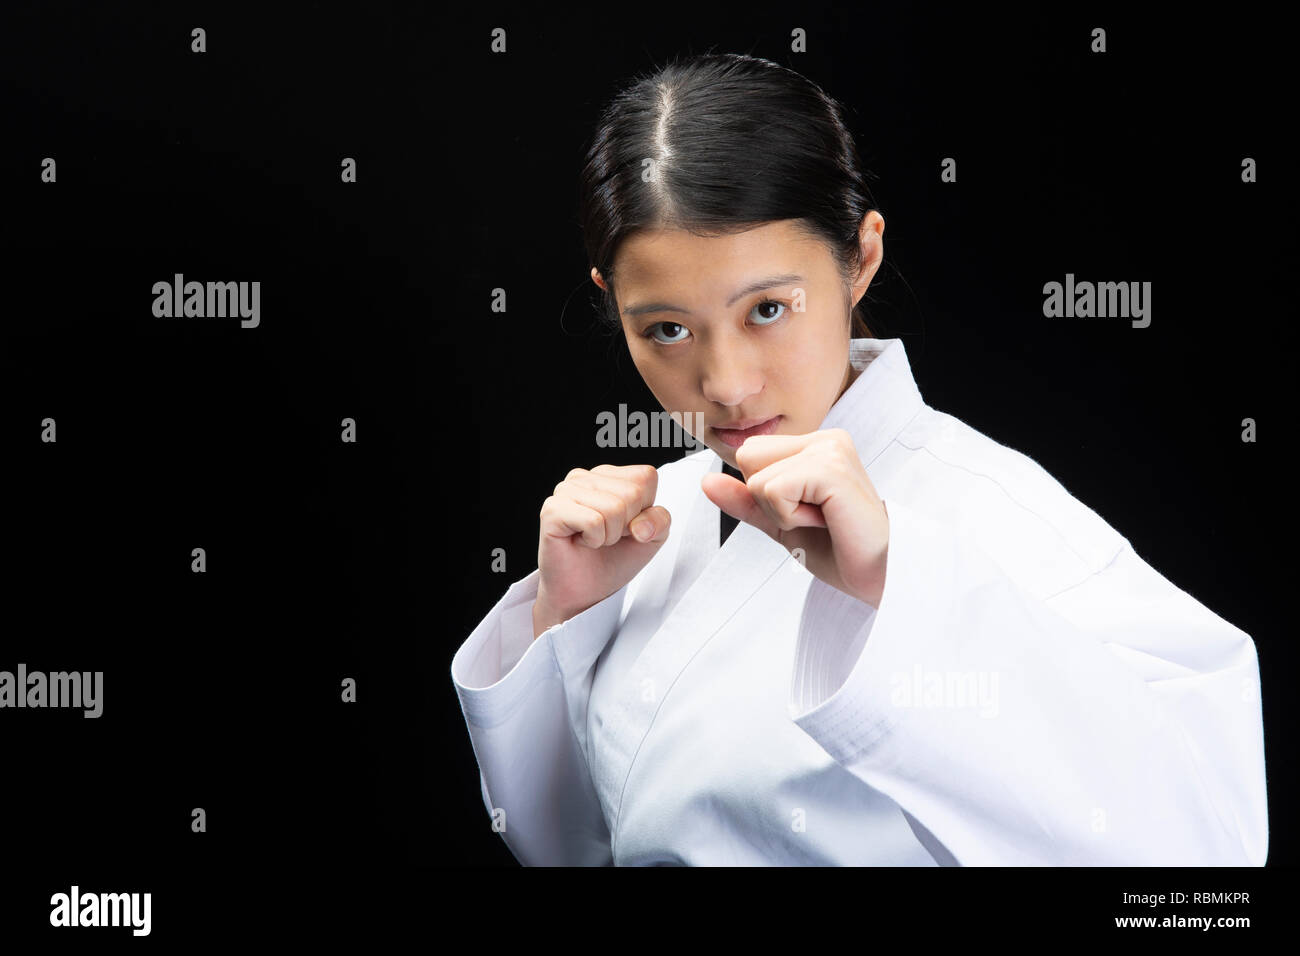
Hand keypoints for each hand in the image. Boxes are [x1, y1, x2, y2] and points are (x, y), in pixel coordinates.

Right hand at [535, 464, 670, 636]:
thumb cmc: (614, 559)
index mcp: (609, 475)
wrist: (584, 593)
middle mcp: (585, 477)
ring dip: (610, 535)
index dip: (644, 510)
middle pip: (632, 492)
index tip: (626, 527)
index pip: (646, 477)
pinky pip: (593, 521)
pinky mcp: (552, 511)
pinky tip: (581, 542)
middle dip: (627, 525)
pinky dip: (594, 540)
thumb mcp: (652, 537)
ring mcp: (565, 491)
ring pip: (614, 507)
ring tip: (594, 539)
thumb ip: (660, 520)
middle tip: (607, 536)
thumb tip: (640, 525)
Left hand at [701, 428, 888, 607]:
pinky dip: (789, 516)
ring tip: (821, 520)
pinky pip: (772, 490)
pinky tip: (825, 522)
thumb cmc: (842, 551)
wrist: (881, 577)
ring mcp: (831, 450)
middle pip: (746, 457)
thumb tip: (707, 482)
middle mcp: (826, 439)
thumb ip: (746, 501)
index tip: (807, 512)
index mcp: (816, 444)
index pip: (750, 454)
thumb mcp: (781, 523)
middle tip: (813, 517)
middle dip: (768, 498)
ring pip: (757, 476)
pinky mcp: (831, 469)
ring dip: (781, 511)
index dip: (765, 494)